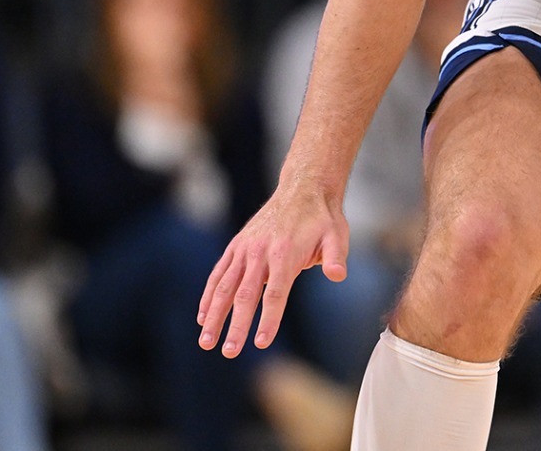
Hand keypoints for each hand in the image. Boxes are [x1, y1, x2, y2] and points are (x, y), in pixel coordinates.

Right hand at [198, 178, 349, 357]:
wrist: (303, 188)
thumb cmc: (322, 218)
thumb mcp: (337, 235)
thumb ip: (336, 257)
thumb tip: (338, 275)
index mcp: (285, 253)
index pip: (276, 294)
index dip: (268, 319)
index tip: (261, 343)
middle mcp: (260, 252)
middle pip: (245, 295)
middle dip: (236, 325)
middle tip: (229, 352)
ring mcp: (245, 249)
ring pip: (224, 286)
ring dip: (214, 315)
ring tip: (206, 340)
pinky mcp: (236, 246)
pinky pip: (218, 273)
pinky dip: (209, 295)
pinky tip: (202, 316)